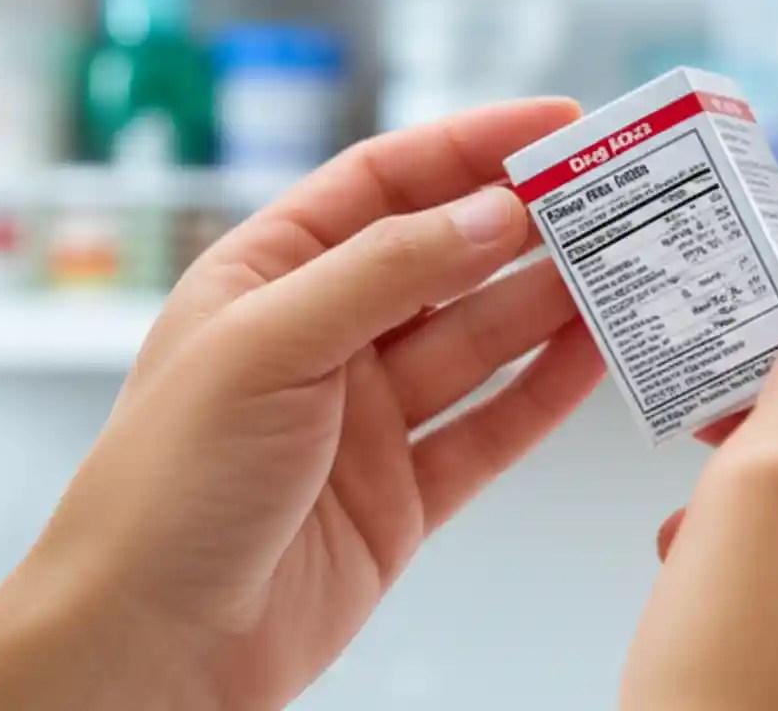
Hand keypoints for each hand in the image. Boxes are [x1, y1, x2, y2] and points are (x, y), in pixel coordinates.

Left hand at [0, 100, 604, 710]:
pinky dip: (542, 395)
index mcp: (268, 277)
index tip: (552, 130)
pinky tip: (591, 358)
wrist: (157, 646)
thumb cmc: (167, 488)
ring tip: (621, 273)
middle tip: (608, 205)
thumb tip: (488, 215)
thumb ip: (383, 274)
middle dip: (522, 228)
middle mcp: (322, 339)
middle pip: (441, 260)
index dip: (468, 148)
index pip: (381, 184)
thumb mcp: (268, 346)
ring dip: (546, 307)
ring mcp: (367, 418)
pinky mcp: (403, 492)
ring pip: (476, 344)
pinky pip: (488, 429)